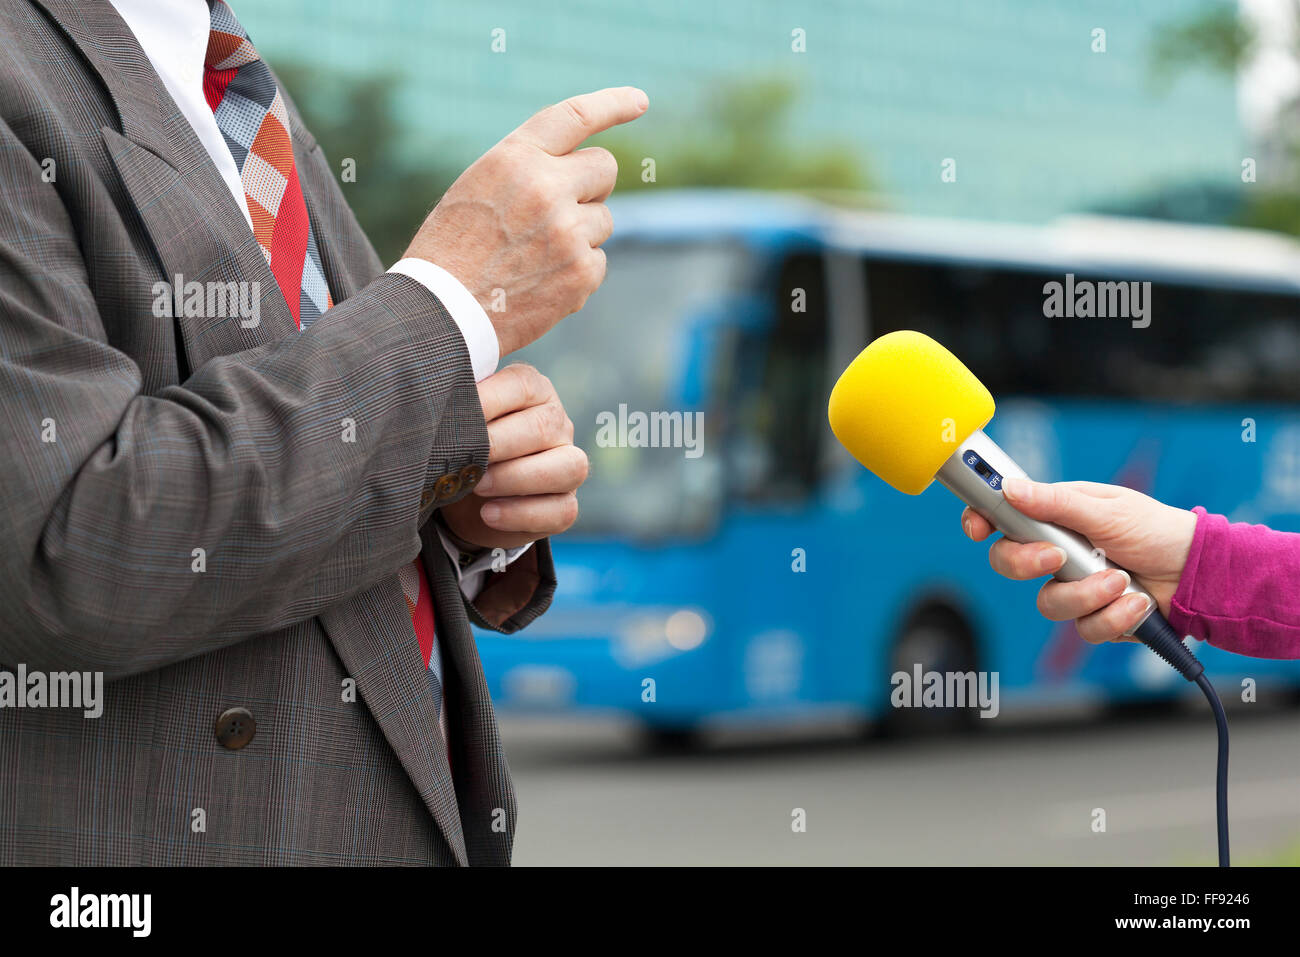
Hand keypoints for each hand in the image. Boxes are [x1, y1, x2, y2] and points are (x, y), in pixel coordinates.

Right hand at [404, 86, 648, 356]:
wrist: (441, 312)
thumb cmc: (452, 249)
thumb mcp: (479, 188)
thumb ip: (529, 170)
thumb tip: (582, 174)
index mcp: (514, 158)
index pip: (576, 116)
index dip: (614, 104)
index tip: (640, 101)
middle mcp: (546, 187)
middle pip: (604, 168)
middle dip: (591, 186)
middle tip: (562, 209)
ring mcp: (568, 231)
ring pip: (603, 219)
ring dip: (581, 232)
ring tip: (535, 255)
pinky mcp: (581, 272)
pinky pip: (599, 261)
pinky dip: (577, 272)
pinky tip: (541, 282)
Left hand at [438, 364, 587, 550]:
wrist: (461, 497)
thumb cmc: (457, 444)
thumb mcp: (452, 414)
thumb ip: (453, 391)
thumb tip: (435, 374)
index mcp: (533, 390)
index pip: (521, 385)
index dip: (487, 401)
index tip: (449, 416)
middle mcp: (557, 423)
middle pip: (544, 428)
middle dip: (498, 444)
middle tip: (462, 457)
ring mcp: (568, 465)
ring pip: (567, 467)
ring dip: (517, 478)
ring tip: (477, 485)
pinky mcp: (565, 505)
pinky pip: (562, 510)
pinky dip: (521, 514)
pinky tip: (488, 513)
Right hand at [960, 478, 1196, 643]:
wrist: (1201, 575)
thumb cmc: (1159, 531)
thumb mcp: (1108, 510)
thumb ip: (1055, 504)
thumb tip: (1010, 489)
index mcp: (1056, 518)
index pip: (1003, 517)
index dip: (981, 521)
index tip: (976, 528)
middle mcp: (1059, 553)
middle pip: (1009, 563)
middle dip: (1028, 563)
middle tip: (1057, 557)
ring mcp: (1075, 587)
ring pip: (1047, 604)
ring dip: (1087, 594)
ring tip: (1121, 581)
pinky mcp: (1095, 617)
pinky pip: (1084, 628)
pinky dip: (1114, 616)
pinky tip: (1137, 603)